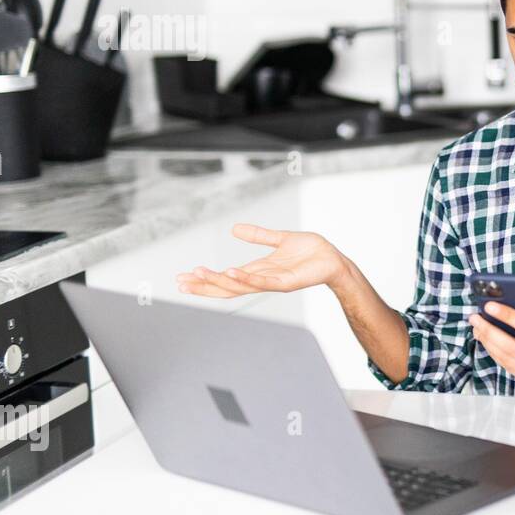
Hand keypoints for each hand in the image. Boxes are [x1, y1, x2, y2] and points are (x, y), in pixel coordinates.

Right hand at [176, 223, 346, 298]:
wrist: (333, 259)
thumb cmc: (310, 252)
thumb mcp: (279, 239)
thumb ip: (258, 235)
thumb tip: (235, 228)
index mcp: (258, 270)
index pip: (226, 278)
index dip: (205, 279)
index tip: (183, 277)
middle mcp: (262, 280)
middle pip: (227, 287)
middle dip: (204, 286)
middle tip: (181, 282)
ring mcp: (273, 283)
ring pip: (241, 286)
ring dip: (220, 280)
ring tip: (201, 274)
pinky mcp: (287, 282)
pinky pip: (263, 282)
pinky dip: (246, 278)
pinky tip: (232, 271)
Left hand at [469, 299, 514, 391]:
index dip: (508, 316)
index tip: (490, 306)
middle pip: (512, 347)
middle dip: (489, 331)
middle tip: (475, 318)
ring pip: (509, 360)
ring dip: (490, 344)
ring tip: (478, 329)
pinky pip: (513, 369)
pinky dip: (498, 356)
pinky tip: (490, 343)